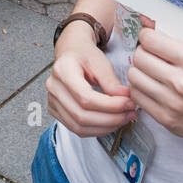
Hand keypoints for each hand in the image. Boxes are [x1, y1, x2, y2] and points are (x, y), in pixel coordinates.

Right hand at [45, 23, 135, 137]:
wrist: (72, 52)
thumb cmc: (85, 54)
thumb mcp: (101, 62)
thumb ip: (112, 82)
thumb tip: (125, 99)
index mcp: (62, 71)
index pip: (86, 98)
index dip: (110, 105)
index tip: (129, 103)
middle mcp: (53, 88)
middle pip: (81, 115)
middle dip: (111, 119)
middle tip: (130, 113)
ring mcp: (52, 101)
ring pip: (79, 127)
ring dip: (105, 127)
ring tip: (123, 118)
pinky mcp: (56, 111)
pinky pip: (76, 129)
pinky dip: (96, 130)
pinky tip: (110, 122)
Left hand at [128, 18, 182, 141]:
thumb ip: (174, 33)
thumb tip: (145, 18)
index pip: (151, 40)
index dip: (147, 36)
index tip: (151, 38)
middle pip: (140, 57)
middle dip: (143, 52)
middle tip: (151, 54)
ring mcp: (174, 103)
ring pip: (134, 76)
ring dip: (139, 70)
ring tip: (150, 70)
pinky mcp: (166, 119)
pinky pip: (136, 96)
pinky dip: (140, 88)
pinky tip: (151, 85)